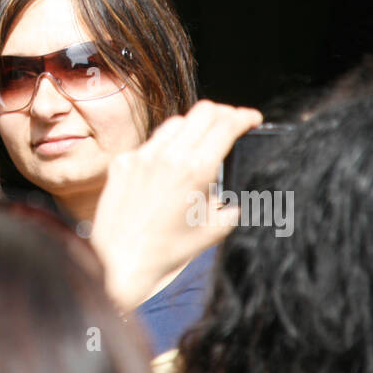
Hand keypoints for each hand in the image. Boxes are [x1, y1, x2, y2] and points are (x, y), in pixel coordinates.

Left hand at [89, 99, 262, 309]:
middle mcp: (169, 156)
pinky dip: (165, 147)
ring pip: (176, 122)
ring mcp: (142, 155)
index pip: (226, 125)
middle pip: (203, 111)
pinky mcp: (122, 161)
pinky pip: (150, 143)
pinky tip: (167, 165)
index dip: (244, 117)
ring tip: (200, 143)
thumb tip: (233, 192)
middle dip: (223, 113)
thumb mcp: (213, 230)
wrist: (120, 261)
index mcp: (197, 170)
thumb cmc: (167, 251)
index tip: (252, 118)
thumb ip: (230, 205)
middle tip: (230, 123)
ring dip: (194, 126)